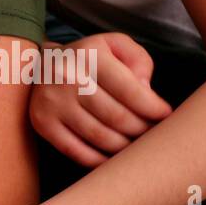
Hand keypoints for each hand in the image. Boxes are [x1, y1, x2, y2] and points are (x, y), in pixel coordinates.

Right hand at [30, 33, 172, 166]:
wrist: (40, 65)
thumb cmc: (88, 58)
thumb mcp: (114, 45)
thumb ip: (138, 61)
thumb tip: (146, 92)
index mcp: (89, 55)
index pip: (129, 90)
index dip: (153, 108)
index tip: (165, 116)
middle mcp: (67, 78)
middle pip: (116, 116)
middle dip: (141, 130)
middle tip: (152, 134)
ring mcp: (51, 103)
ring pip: (99, 136)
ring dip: (124, 147)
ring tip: (136, 145)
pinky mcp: (42, 123)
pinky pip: (76, 150)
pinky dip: (99, 159)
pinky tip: (113, 157)